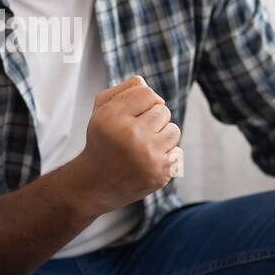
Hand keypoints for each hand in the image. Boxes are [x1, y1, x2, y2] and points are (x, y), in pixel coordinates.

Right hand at [72, 75, 181, 214]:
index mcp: (112, 117)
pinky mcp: (160, 174)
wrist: (97, 184)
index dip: (142, 102)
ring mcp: (148, 157)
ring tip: (143, 146)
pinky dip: (165, 155)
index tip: (131, 115)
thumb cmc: (103, 140)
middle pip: (162, 110)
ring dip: (161, 135)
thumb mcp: (102, 109)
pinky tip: (147, 162)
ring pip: (174, 129)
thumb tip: (157, 95)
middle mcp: (130, 136)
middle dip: (151, 119)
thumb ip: (126, 90)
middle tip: (134, 134)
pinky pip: (177, 151)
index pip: (147, 93)